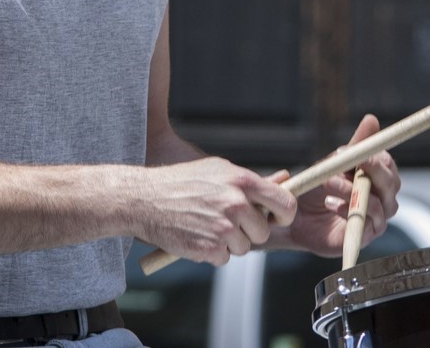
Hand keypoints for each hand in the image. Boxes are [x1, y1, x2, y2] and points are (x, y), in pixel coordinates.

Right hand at [136, 156, 296, 265]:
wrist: (144, 198)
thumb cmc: (182, 182)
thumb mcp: (217, 170)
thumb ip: (248, 181)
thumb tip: (283, 181)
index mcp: (241, 180)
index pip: (285, 203)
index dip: (285, 215)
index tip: (277, 219)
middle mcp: (235, 203)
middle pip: (263, 232)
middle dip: (249, 231)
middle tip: (228, 222)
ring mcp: (222, 228)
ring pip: (244, 247)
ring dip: (229, 243)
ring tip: (206, 225)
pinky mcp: (209, 249)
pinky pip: (223, 259)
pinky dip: (212, 253)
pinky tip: (196, 236)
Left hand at [276, 114, 400, 256]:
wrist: (296, 217)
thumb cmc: (318, 188)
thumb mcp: (334, 163)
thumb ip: (355, 146)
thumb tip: (371, 119)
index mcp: (377, 178)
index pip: (388, 164)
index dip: (376, 157)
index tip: (358, 151)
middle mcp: (382, 198)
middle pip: (391, 184)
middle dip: (371, 171)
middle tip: (353, 163)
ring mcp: (376, 219)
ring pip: (378, 204)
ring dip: (352, 190)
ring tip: (329, 182)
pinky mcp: (364, 237)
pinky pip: (366, 224)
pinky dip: (348, 211)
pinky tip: (331, 204)